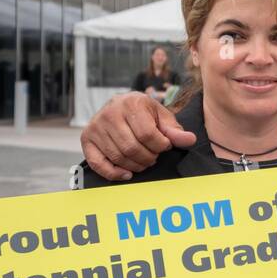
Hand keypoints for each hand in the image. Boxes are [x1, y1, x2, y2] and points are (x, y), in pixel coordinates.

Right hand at [81, 91, 195, 180]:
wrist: (120, 105)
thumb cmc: (143, 113)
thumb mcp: (161, 116)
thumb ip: (174, 130)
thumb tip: (189, 140)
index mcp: (131, 104)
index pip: (147, 134)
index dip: (160, 146)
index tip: (164, 146)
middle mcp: (110, 114)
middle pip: (132, 148)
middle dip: (149, 158)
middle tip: (154, 156)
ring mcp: (96, 127)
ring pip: (119, 157)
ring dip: (136, 166)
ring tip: (143, 160)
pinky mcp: (87, 139)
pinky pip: (98, 164)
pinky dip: (113, 173)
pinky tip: (127, 174)